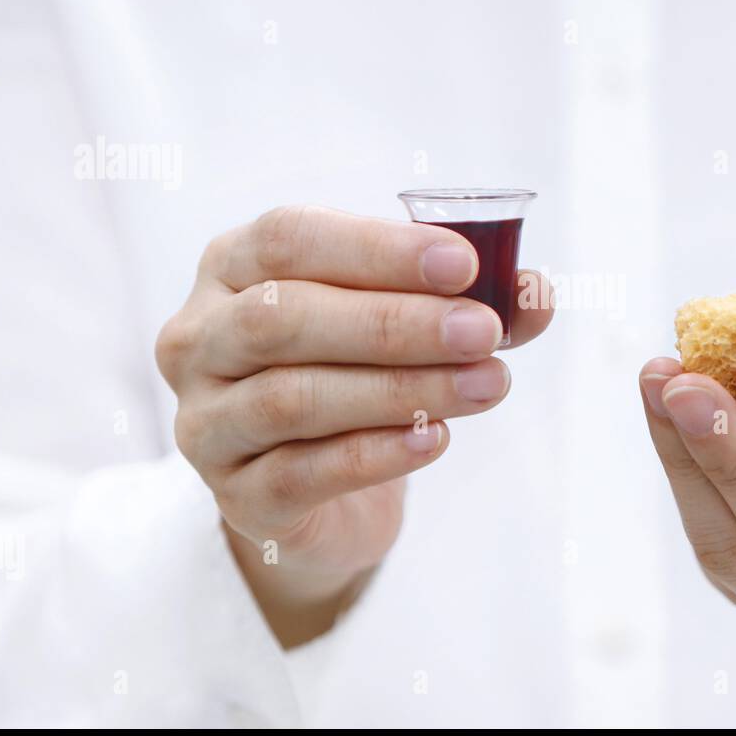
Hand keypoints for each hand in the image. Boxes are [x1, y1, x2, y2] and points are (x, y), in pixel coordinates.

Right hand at [157, 205, 552, 646]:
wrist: (323, 497)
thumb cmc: (359, 377)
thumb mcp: (406, 326)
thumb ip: (470, 304)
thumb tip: (536, 292)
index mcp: (232, 269)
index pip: (287, 238)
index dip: (376, 248)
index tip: (463, 263)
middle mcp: (199, 340)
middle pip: (284, 318)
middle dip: (395, 322)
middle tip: (483, 330)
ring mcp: (205, 422)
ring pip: (293, 397)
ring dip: (401, 388)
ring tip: (487, 384)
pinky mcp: (235, 497)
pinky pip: (301, 473)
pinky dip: (376, 453)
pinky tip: (436, 437)